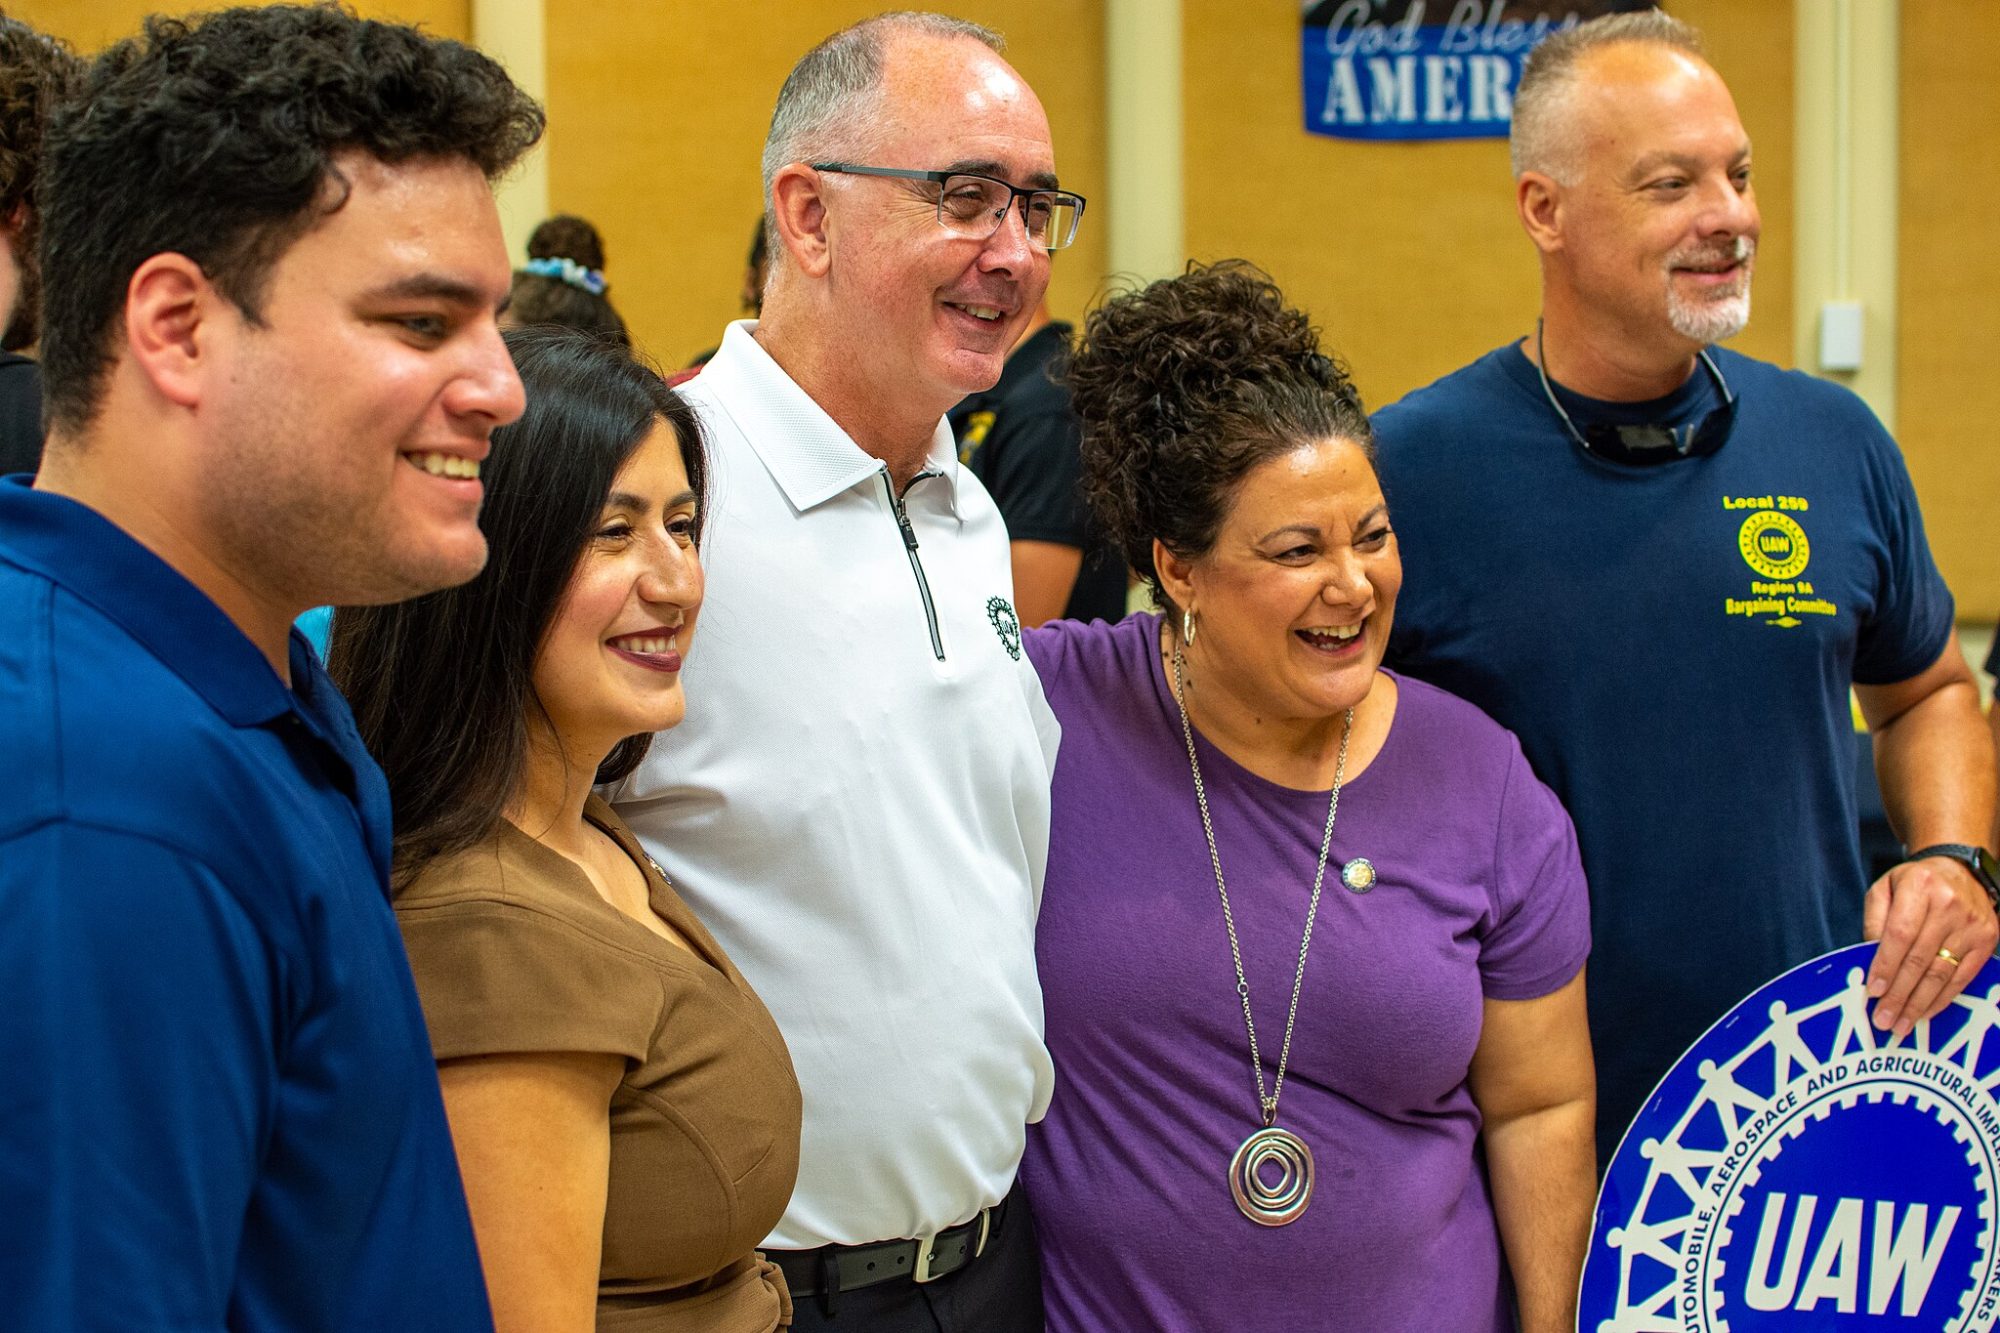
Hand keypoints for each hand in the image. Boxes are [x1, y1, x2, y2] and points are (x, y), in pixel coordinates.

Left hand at [1863, 857, 1997, 1034]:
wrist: (1960, 870)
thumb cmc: (1914, 883)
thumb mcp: (1884, 887)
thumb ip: (1875, 920)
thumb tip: (1869, 958)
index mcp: (1920, 888)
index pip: (1900, 934)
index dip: (1886, 966)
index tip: (1873, 991)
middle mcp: (1950, 906)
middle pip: (1921, 959)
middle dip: (1899, 994)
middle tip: (1883, 1019)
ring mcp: (1972, 925)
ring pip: (1942, 973)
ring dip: (1920, 1003)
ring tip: (1901, 1024)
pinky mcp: (1987, 940)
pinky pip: (1963, 976)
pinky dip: (1943, 998)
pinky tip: (1926, 1012)